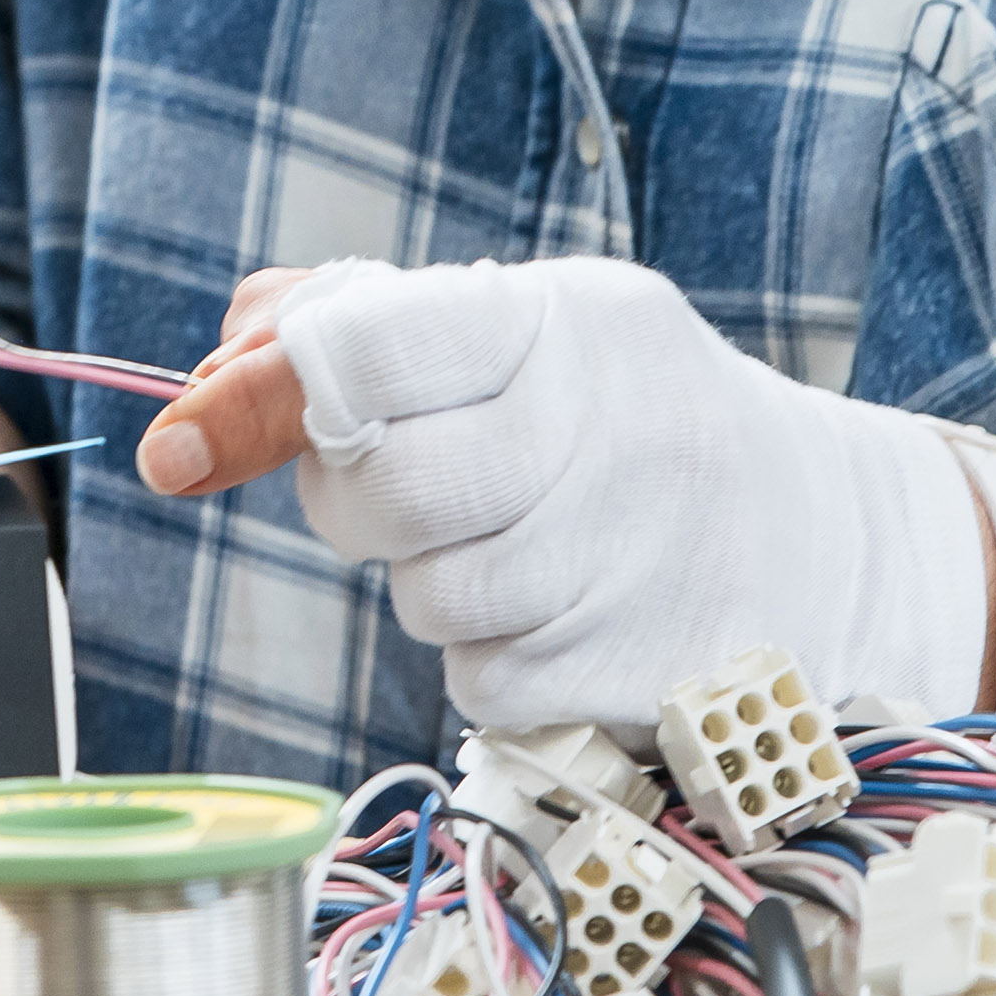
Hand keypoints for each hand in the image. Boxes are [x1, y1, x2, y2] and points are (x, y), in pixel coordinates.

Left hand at [137, 255, 995, 734]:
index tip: (180, 441)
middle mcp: (600, 431)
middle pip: (380, 490)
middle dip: (343, 500)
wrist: (814, 528)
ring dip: (423, 577)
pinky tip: (547, 600)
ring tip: (495, 534)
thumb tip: (214, 372)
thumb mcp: (519, 319)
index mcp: (559, 320)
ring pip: (425, 596)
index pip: (365, 344)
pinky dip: (485, 649)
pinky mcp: (633, 667)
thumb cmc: (622, 408)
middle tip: (384, 485)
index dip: (255, 397)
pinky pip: (482, 676)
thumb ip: (355, 319)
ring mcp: (625, 558)